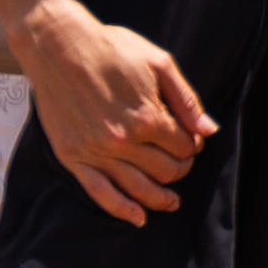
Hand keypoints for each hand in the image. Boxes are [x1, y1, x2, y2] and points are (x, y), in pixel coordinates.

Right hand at [7, 0, 211, 225]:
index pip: (183, 146)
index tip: (192, 141)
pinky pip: (99, 193)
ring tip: (171, 202)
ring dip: (159, 198)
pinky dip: (121, 209)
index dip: (193, 146)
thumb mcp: (160, 64)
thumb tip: (208, 131)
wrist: (59, 48)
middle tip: (183, 163)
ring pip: (137, 188)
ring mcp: (95, 152)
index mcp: (148, 117)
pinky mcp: (72, 158)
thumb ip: (186, 101)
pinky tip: (138, 218)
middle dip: (180, 170)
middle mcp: (122, 140)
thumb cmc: (112, 49)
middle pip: (164, 170)